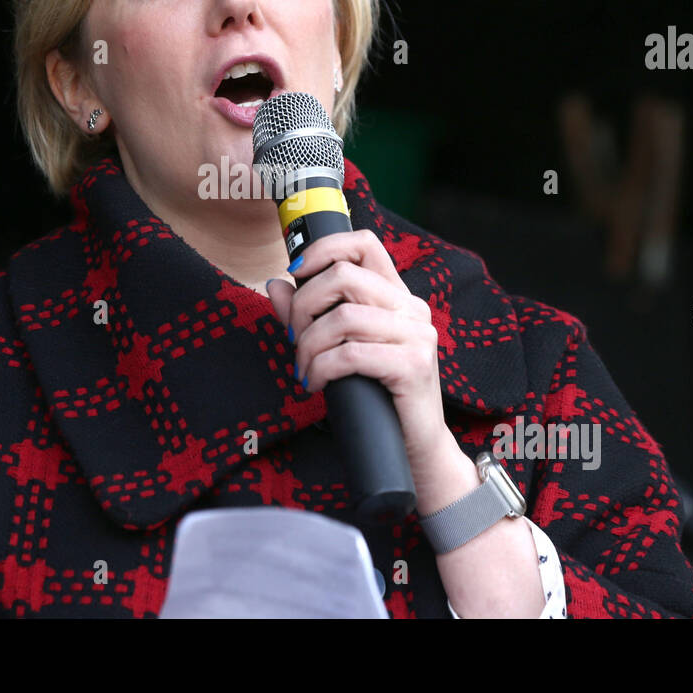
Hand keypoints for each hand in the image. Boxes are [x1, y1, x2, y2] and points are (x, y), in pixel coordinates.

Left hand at [265, 229, 449, 466]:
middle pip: (344, 276)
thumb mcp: (338, 349)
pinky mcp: (413, 365)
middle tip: (293, 340)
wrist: (416, 448)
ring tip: (305, 370)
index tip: (295, 272)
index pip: (363, 244)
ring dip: (308, 346)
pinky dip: (322, 368)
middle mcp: (411, 309)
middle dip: (303, 307)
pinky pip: (350, 354)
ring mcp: (417, 335)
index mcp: (397, 297)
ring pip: (342, 317)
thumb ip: (309, 315)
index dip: (323, 249)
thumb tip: (275, 283)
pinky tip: (317, 384)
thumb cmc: (375, 397)